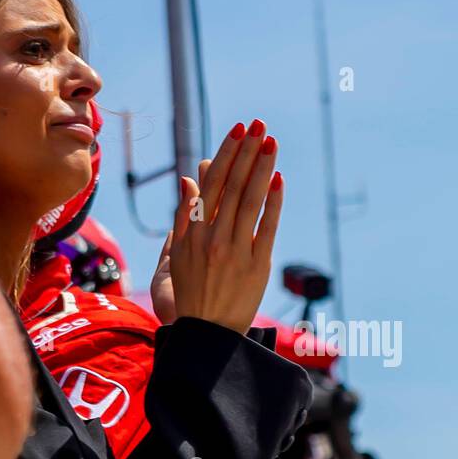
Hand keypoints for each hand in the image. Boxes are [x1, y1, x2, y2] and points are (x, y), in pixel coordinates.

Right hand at [150, 120, 282, 333]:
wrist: (207, 333)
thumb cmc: (190, 290)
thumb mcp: (177, 253)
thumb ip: (184, 215)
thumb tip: (189, 178)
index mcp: (193, 231)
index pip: (212, 182)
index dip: (226, 154)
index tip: (238, 130)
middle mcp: (214, 238)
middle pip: (233, 186)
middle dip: (247, 152)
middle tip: (259, 125)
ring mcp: (237, 251)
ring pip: (251, 202)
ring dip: (262, 169)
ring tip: (272, 142)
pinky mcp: (257, 266)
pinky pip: (268, 228)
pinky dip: (274, 204)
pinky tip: (280, 180)